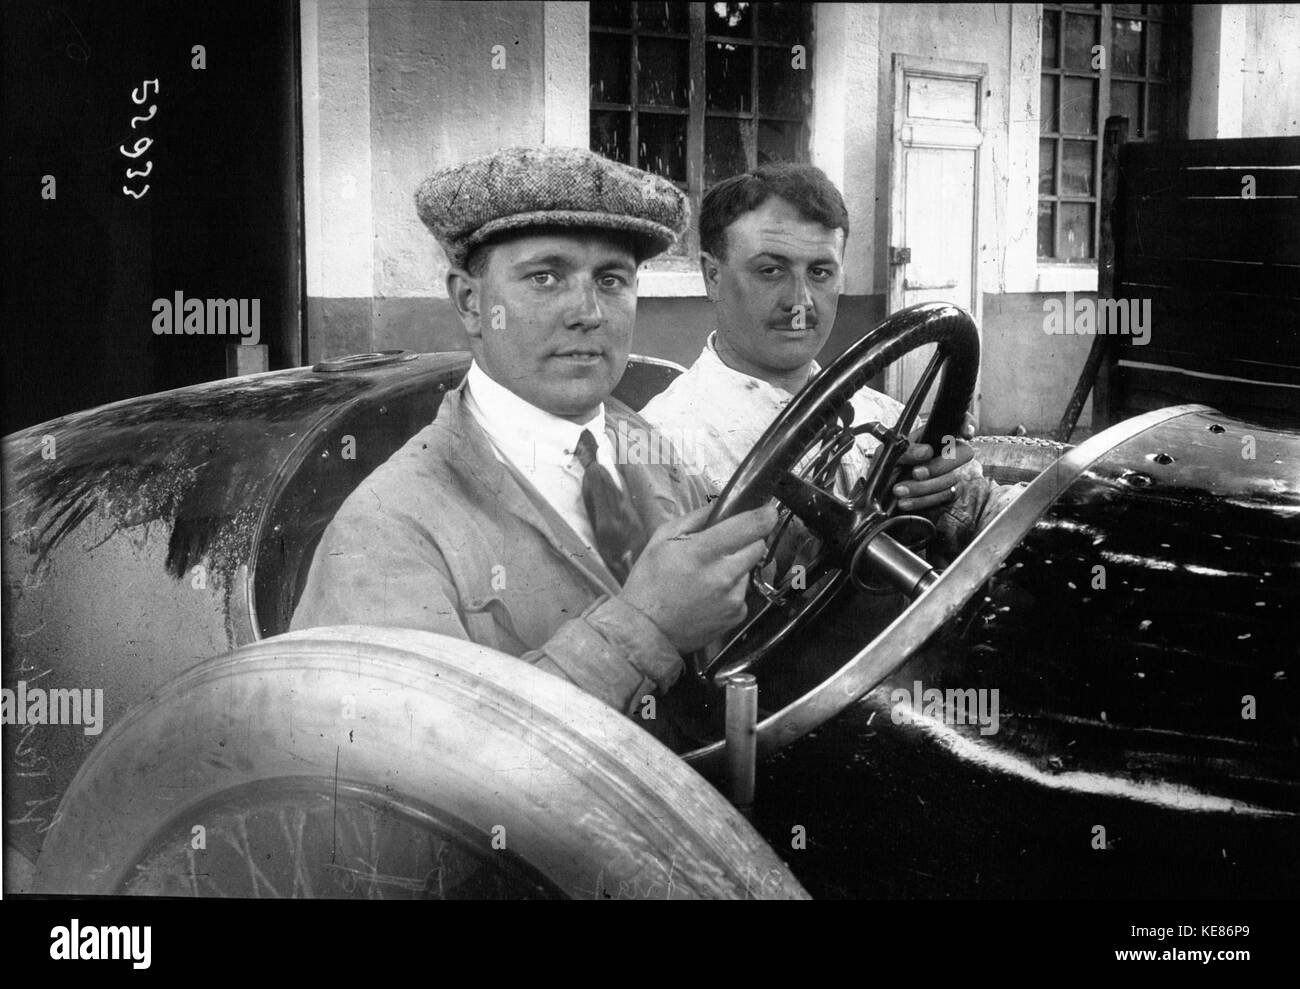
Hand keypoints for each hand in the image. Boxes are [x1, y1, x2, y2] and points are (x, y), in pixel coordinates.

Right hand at [620, 503, 778, 652]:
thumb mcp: (661, 540)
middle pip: (758, 546)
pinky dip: (731, 590)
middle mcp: (723, 576)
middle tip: (725, 546)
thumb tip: (720, 506)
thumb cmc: (649, 582)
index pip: (748, 527)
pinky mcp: (737, 615)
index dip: (763, 516)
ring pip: (749, 569)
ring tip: (708, 576)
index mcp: (702, 552)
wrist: (647, 632)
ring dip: (736, 567)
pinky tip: (710, 596)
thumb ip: (694, 519)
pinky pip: (743, 592)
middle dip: (747, 541)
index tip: (768, 511)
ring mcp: (733, 598)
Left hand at [892, 412, 975, 513]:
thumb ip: (906, 450)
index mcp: (931, 437)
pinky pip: (946, 495)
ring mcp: (949, 473)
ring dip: (922, 487)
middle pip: (963, 453)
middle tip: (916, 473)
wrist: (879, 497)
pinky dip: (923, 499)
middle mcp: (945, 453)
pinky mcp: (948, 493)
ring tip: (899, 490)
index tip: (966, 434)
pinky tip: (906, 500)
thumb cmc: (887, 470)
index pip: (957, 423)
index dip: (967, 424)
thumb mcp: (889, 455)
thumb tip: (927, 451)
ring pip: (951, 478)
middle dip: (939, 466)